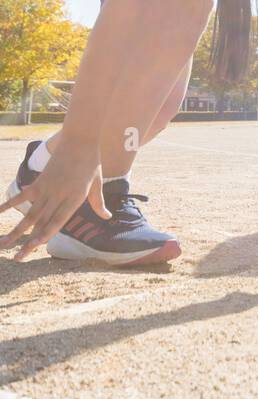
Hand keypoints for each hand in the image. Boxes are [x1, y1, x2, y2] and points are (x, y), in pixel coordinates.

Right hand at [0, 141, 108, 260]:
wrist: (80, 138)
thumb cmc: (91, 162)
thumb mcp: (97, 183)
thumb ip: (98, 202)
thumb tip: (106, 217)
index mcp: (75, 198)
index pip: (58, 220)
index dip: (45, 234)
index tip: (34, 246)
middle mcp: (59, 195)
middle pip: (41, 223)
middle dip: (28, 242)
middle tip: (17, 259)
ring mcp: (47, 188)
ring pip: (29, 214)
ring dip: (16, 230)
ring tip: (3, 244)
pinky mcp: (39, 181)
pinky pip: (22, 195)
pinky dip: (9, 204)